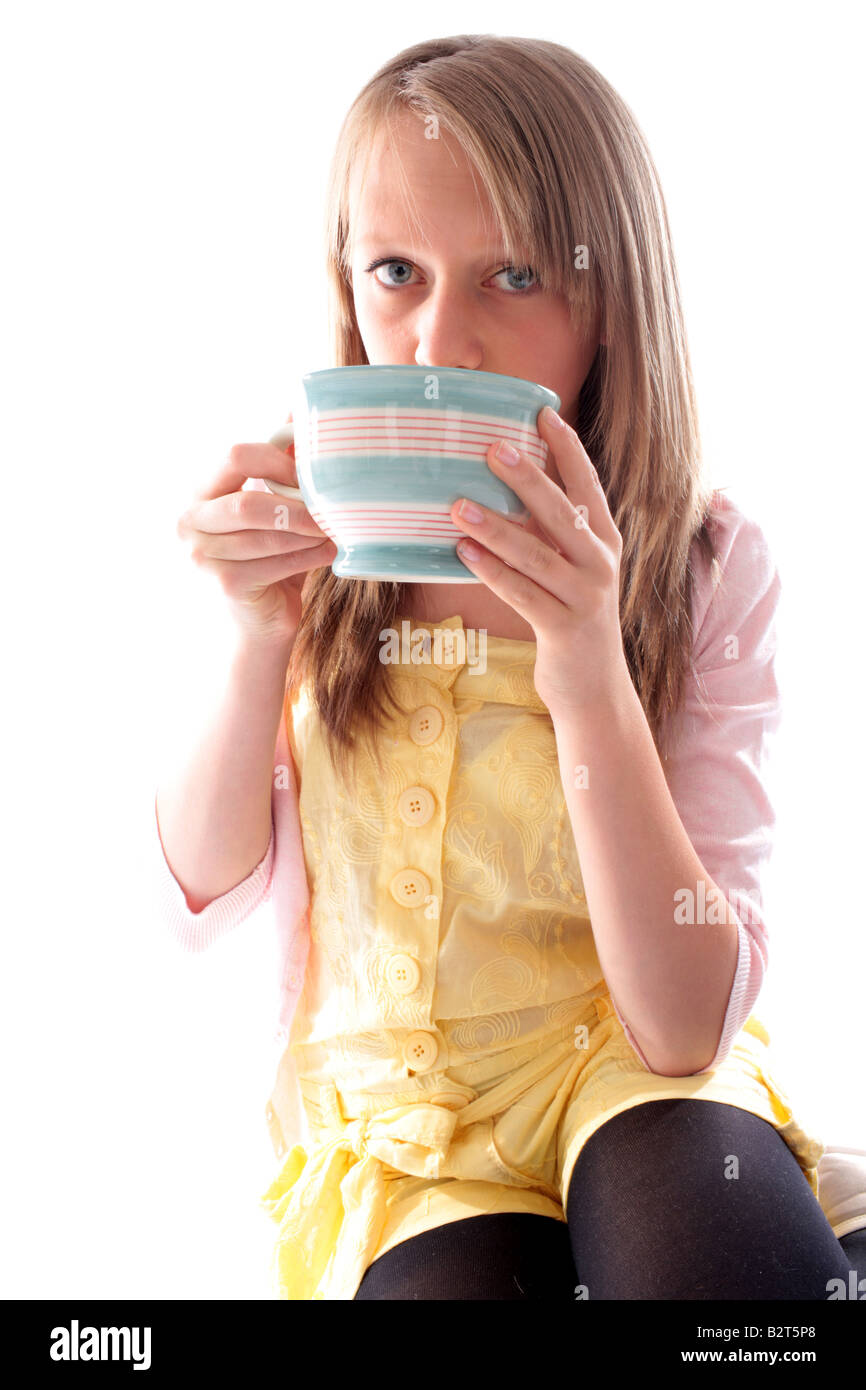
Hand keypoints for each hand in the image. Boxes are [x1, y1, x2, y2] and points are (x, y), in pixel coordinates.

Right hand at [176, 416, 337, 644]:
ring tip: (333, 532)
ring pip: (268, 535)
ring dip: (309, 534)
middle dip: (298, 505)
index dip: (277, 459)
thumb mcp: (270, 510)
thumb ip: (277, 468)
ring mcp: (201, 557)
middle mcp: (189, 522)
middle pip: (250, 501)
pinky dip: (308, 557)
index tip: (309, 472)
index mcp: (200, 494)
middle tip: (329, 509)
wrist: (257, 625)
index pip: (235, 456)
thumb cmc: (267, 560)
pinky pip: (276, 563)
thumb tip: (299, 410)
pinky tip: (327, 553)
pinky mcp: (224, 585)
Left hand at [450, 405, 630, 713]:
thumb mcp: (571, 571)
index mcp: (604, 541)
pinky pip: (522, 594)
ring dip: (495, 527)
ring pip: (536, 554)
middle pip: (561, 512)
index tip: (543, 412)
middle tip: (493, 448)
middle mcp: (601, 564)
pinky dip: (492, 572)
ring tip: (459, 505)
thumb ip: (550, 534)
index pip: (587, 485)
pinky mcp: (564, 628)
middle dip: (528, 479)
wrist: (594, 689)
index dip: (567, 450)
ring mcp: (585, 597)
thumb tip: (504, 490)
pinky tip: (464, 552)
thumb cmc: (572, 619)